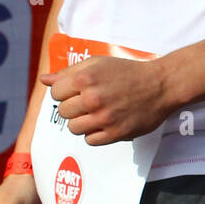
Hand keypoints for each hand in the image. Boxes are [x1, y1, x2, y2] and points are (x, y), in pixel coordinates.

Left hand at [41, 56, 169, 144]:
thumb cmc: (128, 72)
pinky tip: (105, 123)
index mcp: (86, 79)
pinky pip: (90, 140)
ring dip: (82, 122)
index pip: (55, 93)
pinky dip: (95, 134)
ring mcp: (104, 118)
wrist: (160, 85)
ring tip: (96, 114)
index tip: (77, 91)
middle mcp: (93, 99)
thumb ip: (69, 72)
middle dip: (73, 107)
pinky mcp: (115, 133)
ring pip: (74, 128)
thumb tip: (44, 80)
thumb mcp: (98, 63)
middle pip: (64, 112)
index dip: (64, 92)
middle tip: (89, 102)